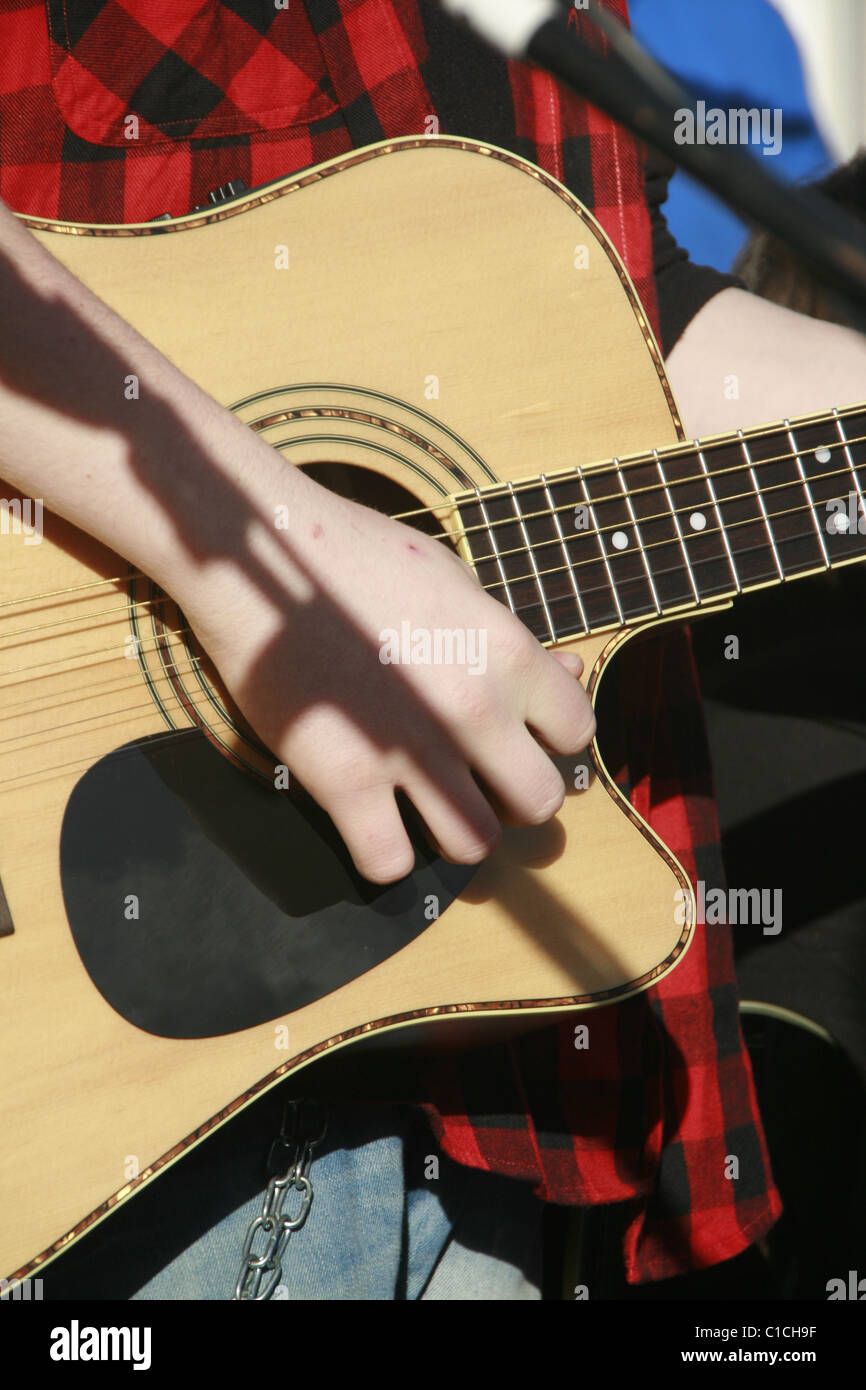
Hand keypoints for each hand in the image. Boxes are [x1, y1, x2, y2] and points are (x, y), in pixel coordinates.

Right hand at [185, 478, 595, 882]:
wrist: (261, 556)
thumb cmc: (356, 558)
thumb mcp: (453, 581)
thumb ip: (510, 639)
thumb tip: (569, 673)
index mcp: (508, 654)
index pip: (577, 734)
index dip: (546, 739)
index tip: (513, 734)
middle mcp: (473, 709)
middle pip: (538, 803)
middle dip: (509, 796)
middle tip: (472, 777)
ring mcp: (410, 750)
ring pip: (473, 844)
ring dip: (452, 829)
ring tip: (422, 801)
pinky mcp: (345, 781)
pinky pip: (388, 864)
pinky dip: (382, 854)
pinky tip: (370, 821)